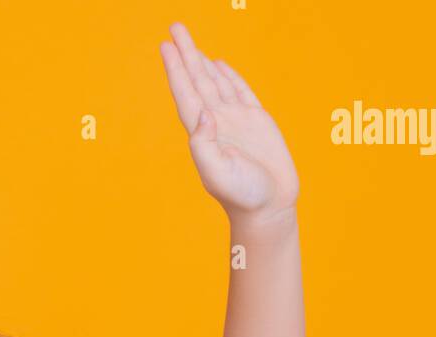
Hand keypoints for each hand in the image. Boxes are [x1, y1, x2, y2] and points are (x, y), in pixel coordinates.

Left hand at [160, 21, 298, 224]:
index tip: (165, 46)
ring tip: (190, 43)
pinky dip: (229, 76)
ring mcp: (236, 121)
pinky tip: (219, 64)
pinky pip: (239, 91)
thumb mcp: (218, 174)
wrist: (269, 208)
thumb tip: (203, 113)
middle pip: (197, 80)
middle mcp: (217, 122)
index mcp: (204, 133)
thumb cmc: (243, 196)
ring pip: (215, 82)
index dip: (175, 70)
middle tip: (174, 28)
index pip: (186, 94)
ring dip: (202, 61)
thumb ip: (204, 146)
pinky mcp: (256, 121)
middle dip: (185, 54)